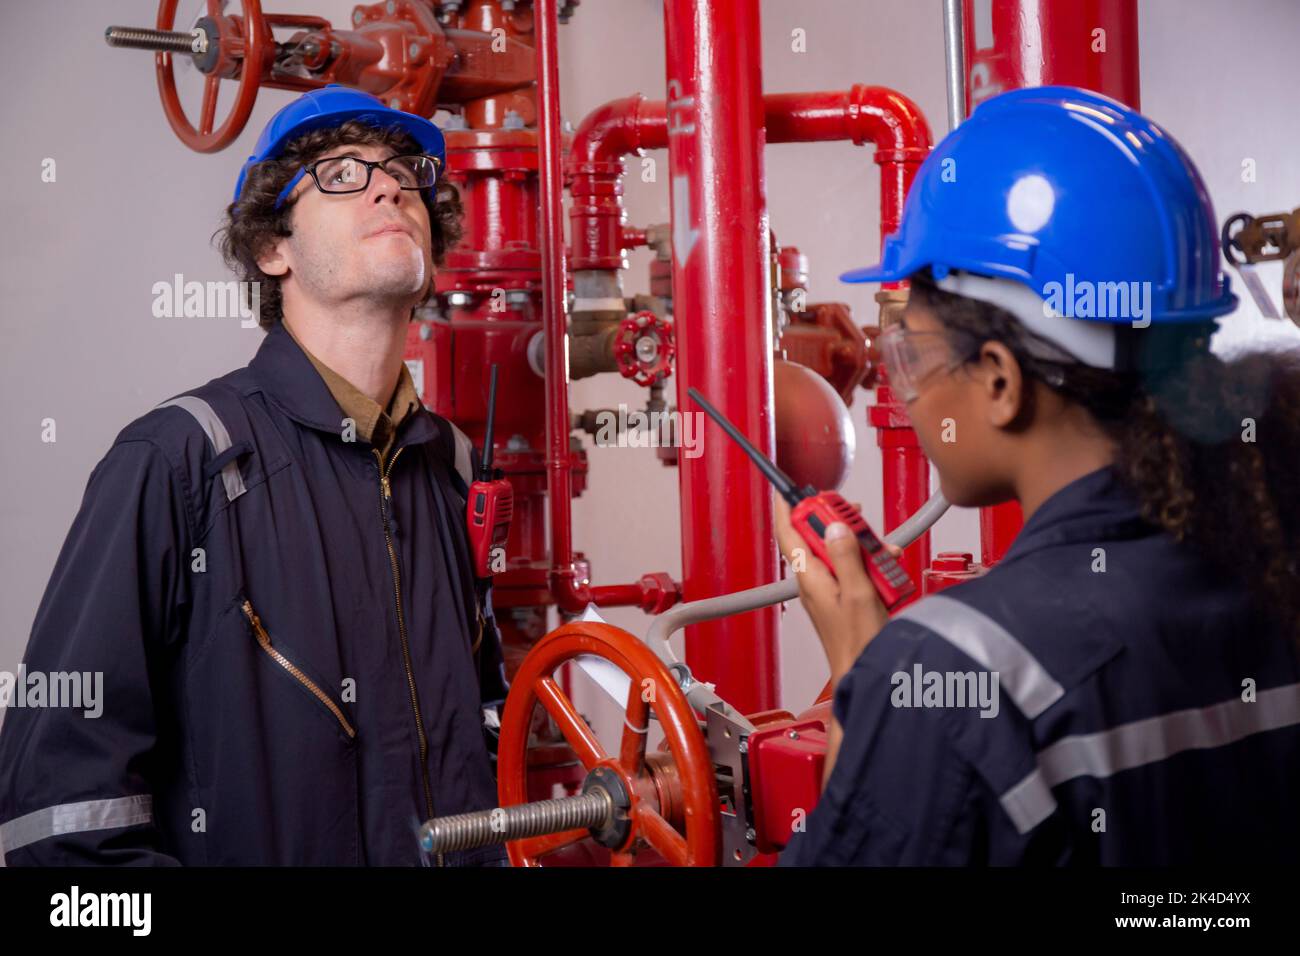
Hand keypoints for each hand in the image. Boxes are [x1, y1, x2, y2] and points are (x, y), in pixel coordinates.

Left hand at [774, 497, 899, 688]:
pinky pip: (853, 568)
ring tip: (882, 553)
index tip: (791, 487)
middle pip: (818, 536)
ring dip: (862, 546)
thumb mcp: (858, 594)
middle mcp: (815, 579)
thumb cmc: (857, 644)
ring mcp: (829, 586)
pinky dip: (870, 564)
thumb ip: (846, 556)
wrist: (864, 672)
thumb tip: (835, 527)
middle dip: (839, 522)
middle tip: (855, 514)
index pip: (787, 533)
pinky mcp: (844, 593)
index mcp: (810, 577)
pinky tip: (887, 569)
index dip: (786, 507)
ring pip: (840, 550)